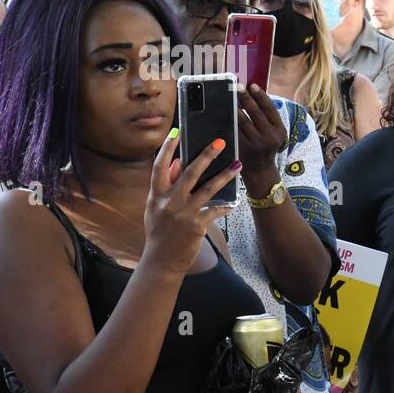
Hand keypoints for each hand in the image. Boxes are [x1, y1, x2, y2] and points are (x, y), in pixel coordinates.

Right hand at [142, 130, 240, 274]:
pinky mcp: (197, 225)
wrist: (162, 260)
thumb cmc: (160, 231)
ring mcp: (183, 213)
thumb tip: (177, 163)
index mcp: (156, 195)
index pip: (160, 166)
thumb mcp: (156, 208)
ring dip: (225, 175)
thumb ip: (166, 186)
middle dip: (206, 155)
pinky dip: (226, 206)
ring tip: (238, 165)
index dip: (167, 149)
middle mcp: (169, 201)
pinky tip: (235, 201)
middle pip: (190, 172)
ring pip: (208, 189)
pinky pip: (215, 210)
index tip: (176, 132)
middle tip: (220, 142)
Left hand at [237, 85, 286, 194]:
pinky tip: (224, 110)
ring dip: (235, 106)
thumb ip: (267, 117)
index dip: (261, 96)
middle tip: (237, 86)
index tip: (252, 85)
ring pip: (242, 120)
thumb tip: (253, 94)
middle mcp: (270, 136)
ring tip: (229, 96)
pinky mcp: (243, 147)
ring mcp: (256, 143)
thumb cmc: (265, 146)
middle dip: (245, 97)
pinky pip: (234, 129)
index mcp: (279, 130)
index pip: (270, 109)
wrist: (260, 170)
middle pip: (255, 112)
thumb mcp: (273, 133)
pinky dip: (229, 119)